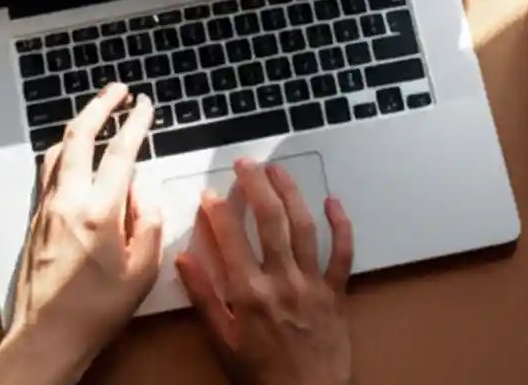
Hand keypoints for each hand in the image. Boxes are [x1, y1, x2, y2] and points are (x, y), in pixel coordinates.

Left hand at [0, 83, 162, 384]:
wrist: (46, 336)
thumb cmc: (96, 311)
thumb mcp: (142, 271)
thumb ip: (147, 220)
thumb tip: (141, 187)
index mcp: (99, 212)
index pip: (120, 152)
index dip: (135, 122)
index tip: (145, 104)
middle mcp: (67, 201)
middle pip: (80, 135)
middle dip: (100, 105)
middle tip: (118, 89)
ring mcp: (46, 207)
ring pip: (59, 148)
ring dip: (79, 123)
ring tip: (97, 111)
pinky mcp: (35, 218)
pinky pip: (50, 169)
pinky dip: (65, 148)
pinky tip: (74, 150)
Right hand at [176, 159, 354, 384]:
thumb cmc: (261, 376)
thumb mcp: (222, 341)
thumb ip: (204, 298)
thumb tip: (184, 261)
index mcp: (249, 293)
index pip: (231, 237)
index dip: (218, 210)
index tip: (209, 194)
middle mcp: (282, 281)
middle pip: (270, 220)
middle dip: (256, 186)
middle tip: (245, 164)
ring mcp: (312, 284)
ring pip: (304, 227)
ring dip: (291, 193)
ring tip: (279, 171)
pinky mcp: (336, 292)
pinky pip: (343, 253)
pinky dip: (341, 226)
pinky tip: (333, 201)